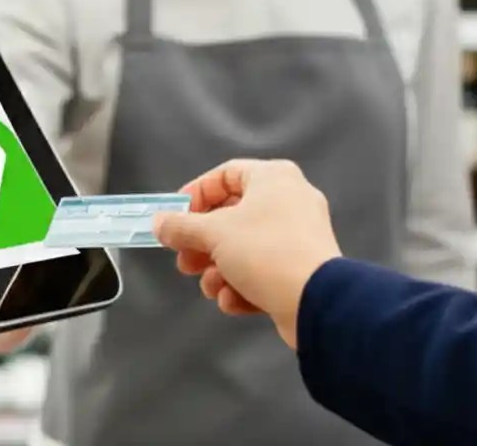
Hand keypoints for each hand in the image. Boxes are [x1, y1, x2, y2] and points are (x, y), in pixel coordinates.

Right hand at [152, 159, 342, 350]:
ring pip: (244, 249)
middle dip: (202, 244)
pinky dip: (242, 285)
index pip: (224, 175)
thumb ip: (180, 227)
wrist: (317, 301)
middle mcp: (289, 201)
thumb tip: (159, 224)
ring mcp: (298, 237)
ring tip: (210, 286)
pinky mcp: (301, 269)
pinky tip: (233, 299)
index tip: (174, 218)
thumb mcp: (213, 234)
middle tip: (185, 261)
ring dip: (219, 270)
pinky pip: (262, 270)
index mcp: (273, 179)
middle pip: (231, 217)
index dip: (195, 195)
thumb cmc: (266, 252)